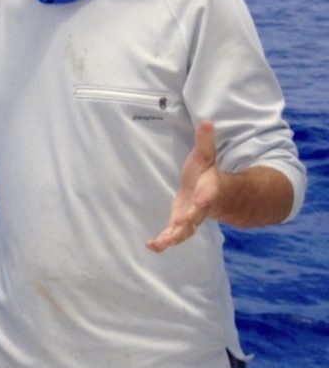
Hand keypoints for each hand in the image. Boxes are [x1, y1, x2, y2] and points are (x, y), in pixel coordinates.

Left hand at [147, 121, 219, 252]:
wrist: (215, 194)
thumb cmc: (207, 173)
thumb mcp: (206, 155)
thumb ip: (205, 140)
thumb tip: (207, 121)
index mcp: (208, 190)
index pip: (208, 195)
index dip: (205, 198)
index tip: (201, 201)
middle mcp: (200, 208)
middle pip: (195, 218)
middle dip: (187, 222)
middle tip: (177, 228)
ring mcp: (190, 218)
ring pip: (184, 232)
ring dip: (172, 238)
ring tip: (159, 244)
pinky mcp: (180, 224)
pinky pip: (173, 235)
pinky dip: (163, 242)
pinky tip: (151, 246)